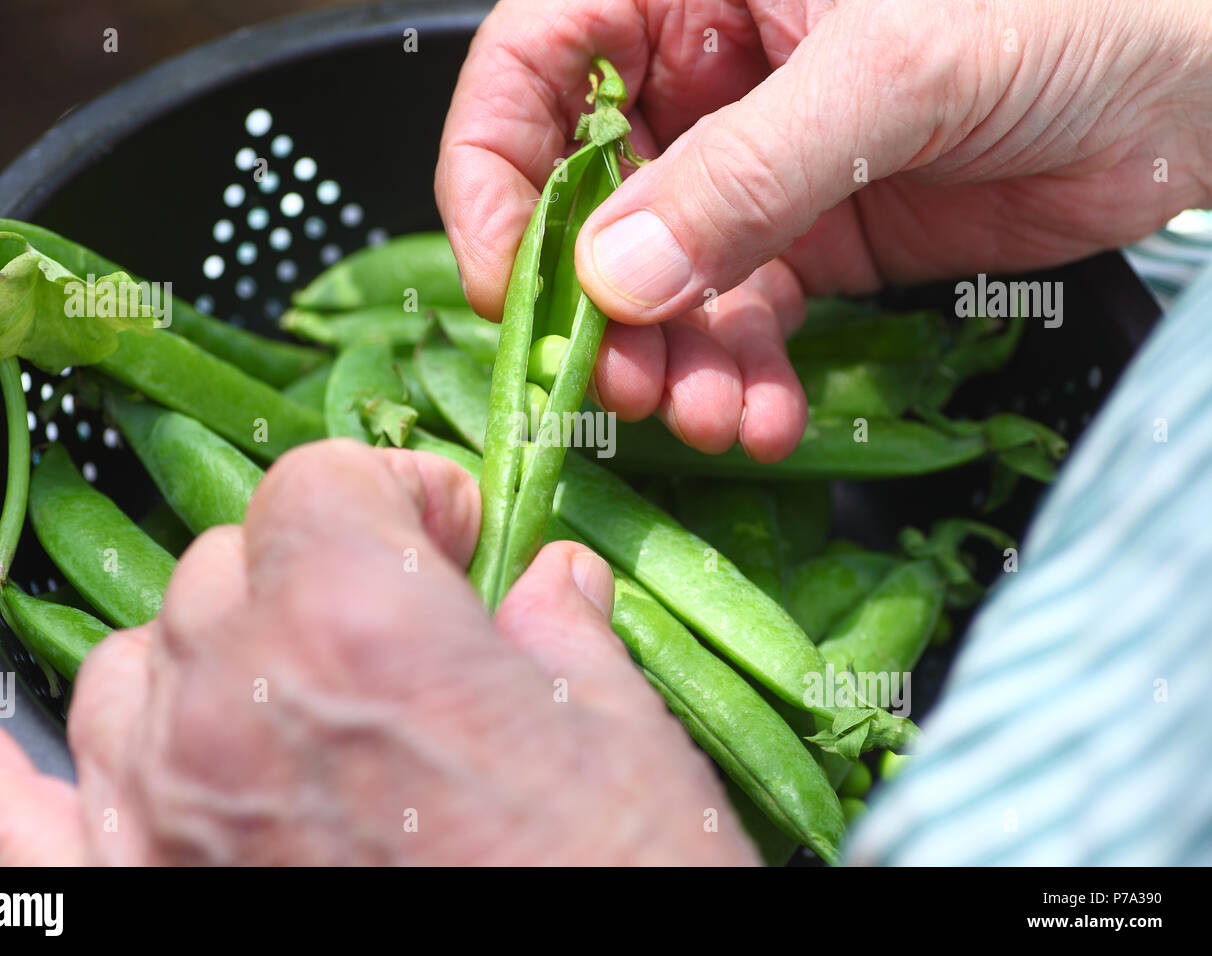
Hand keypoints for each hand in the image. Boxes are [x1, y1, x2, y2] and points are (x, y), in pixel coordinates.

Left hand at [0, 441, 755, 864]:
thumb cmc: (614, 885)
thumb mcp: (627, 746)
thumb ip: (566, 633)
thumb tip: (552, 576)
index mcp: (357, 630)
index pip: (318, 482)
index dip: (397, 491)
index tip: (453, 535)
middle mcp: (231, 706)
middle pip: (227, 562)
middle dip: (318, 567)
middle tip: (403, 613)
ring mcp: (160, 811)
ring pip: (133, 658)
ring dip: (208, 645)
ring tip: (292, 677)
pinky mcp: (123, 897)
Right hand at [436, 0, 1211, 459]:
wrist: (1193, 75)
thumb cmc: (1067, 3)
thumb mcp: (890, 69)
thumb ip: (746, 174)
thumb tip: (616, 276)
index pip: (531, 71)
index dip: (497, 181)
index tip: (513, 287)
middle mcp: (704, 73)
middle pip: (586, 198)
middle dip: (600, 307)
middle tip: (622, 385)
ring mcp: (752, 165)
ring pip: (661, 280)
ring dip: (676, 363)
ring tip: (711, 416)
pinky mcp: (808, 238)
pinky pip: (743, 320)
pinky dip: (746, 378)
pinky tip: (766, 415)